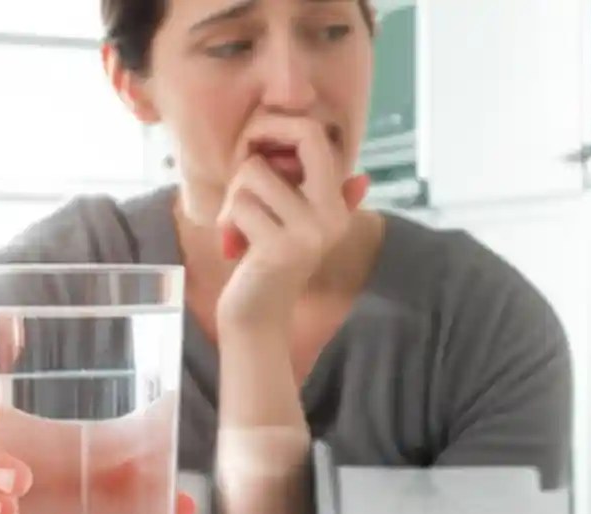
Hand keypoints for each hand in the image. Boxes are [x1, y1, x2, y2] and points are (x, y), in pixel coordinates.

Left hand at [214, 116, 369, 331]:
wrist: (257, 312)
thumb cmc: (268, 258)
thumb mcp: (296, 222)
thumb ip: (325, 198)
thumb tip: (363, 178)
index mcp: (336, 204)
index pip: (316, 136)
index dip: (279, 125)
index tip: (255, 142)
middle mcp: (332, 215)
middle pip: (300, 138)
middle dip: (260, 141)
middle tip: (241, 164)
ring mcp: (310, 232)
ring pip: (253, 173)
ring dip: (233, 196)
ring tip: (237, 222)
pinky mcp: (281, 248)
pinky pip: (240, 205)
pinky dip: (227, 220)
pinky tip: (234, 243)